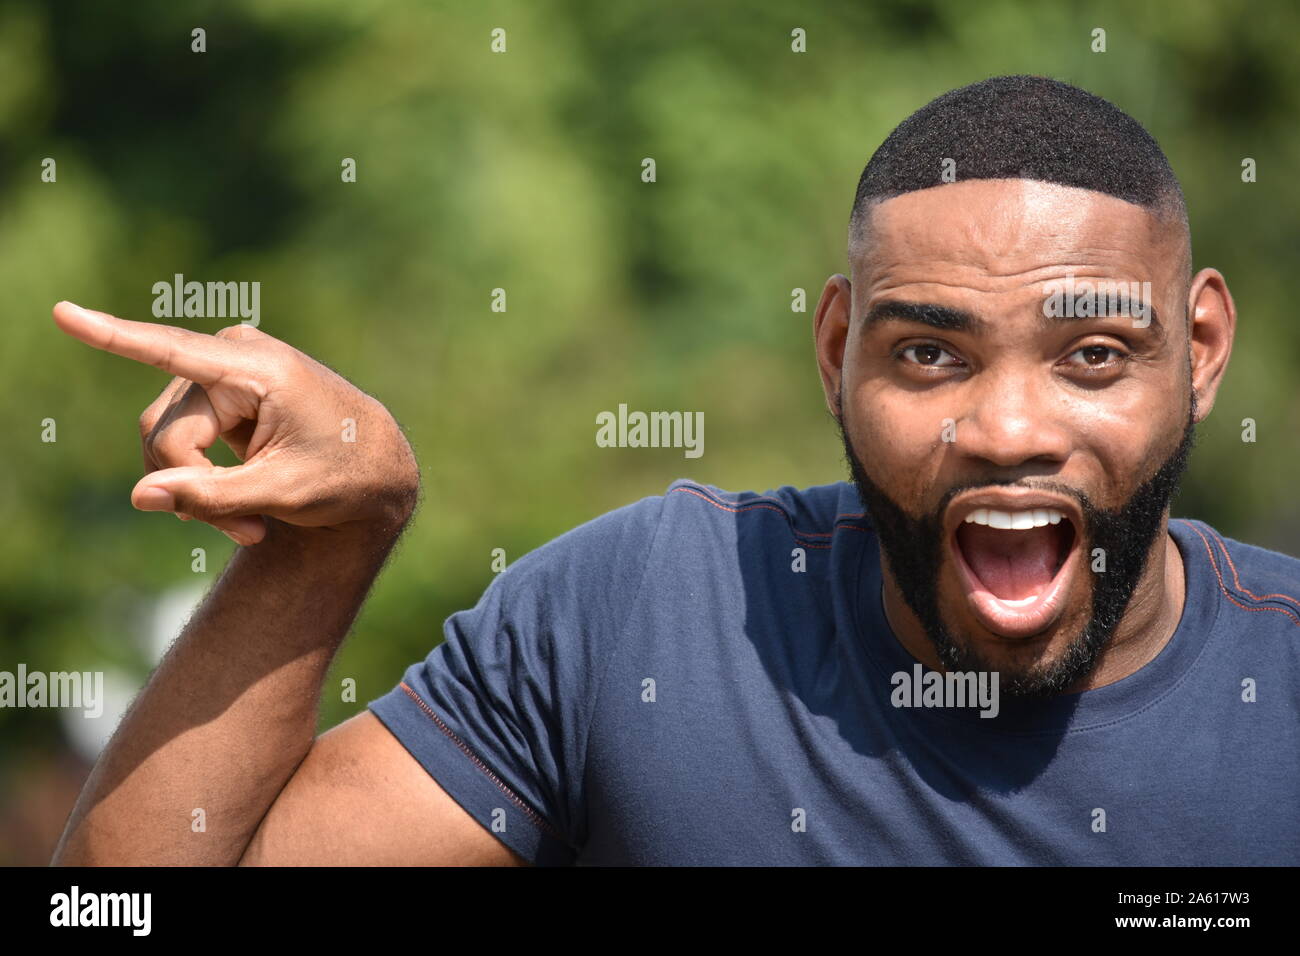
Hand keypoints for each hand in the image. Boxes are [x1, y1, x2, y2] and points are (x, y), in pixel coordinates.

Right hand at [52, 302, 419, 545]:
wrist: (378, 468)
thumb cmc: (344, 476)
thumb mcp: (284, 494)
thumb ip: (212, 496)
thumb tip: (138, 497)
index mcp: (260, 369)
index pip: (173, 349)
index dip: (113, 335)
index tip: (62, 313)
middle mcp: (235, 356)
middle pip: (166, 431)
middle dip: (193, 488)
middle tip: (245, 533)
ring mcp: (223, 372)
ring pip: (165, 440)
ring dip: (196, 490)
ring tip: (249, 526)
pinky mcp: (216, 394)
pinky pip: (179, 442)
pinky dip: (201, 480)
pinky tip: (242, 506)